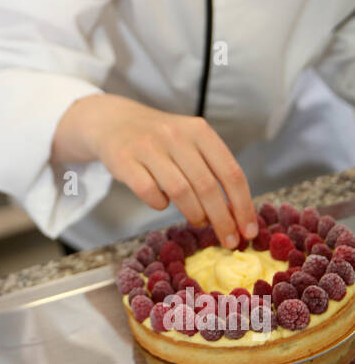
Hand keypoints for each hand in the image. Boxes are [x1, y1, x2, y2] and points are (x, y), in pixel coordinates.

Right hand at [52, 94, 257, 248]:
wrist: (115, 122)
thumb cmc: (162, 140)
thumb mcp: (191, 142)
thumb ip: (213, 169)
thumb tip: (238, 214)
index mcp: (200, 131)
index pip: (231, 172)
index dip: (243, 205)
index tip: (249, 230)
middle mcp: (176, 136)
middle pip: (208, 186)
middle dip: (222, 220)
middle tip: (229, 241)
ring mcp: (149, 147)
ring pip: (181, 191)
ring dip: (195, 214)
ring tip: (198, 221)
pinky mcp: (125, 161)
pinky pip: (150, 193)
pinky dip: (160, 205)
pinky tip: (162, 203)